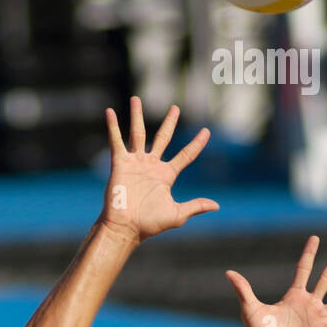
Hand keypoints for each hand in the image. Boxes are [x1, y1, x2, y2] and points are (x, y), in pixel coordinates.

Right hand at [100, 97, 218, 243]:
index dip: (196, 144)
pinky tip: (109, 112)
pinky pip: (116, 141)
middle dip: (169, 123)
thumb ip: (195, 206)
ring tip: (136, 99)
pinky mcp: (120, 163)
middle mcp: (151, 165)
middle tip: (175, 108)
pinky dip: (112, 127)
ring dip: (137, 116)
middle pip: (163, 137)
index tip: (207, 132)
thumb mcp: (177, 214)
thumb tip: (216, 206)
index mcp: (166, 175)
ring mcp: (135, 162)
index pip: (186, 155)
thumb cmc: (149, 224)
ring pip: (138, 134)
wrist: (126, 227)